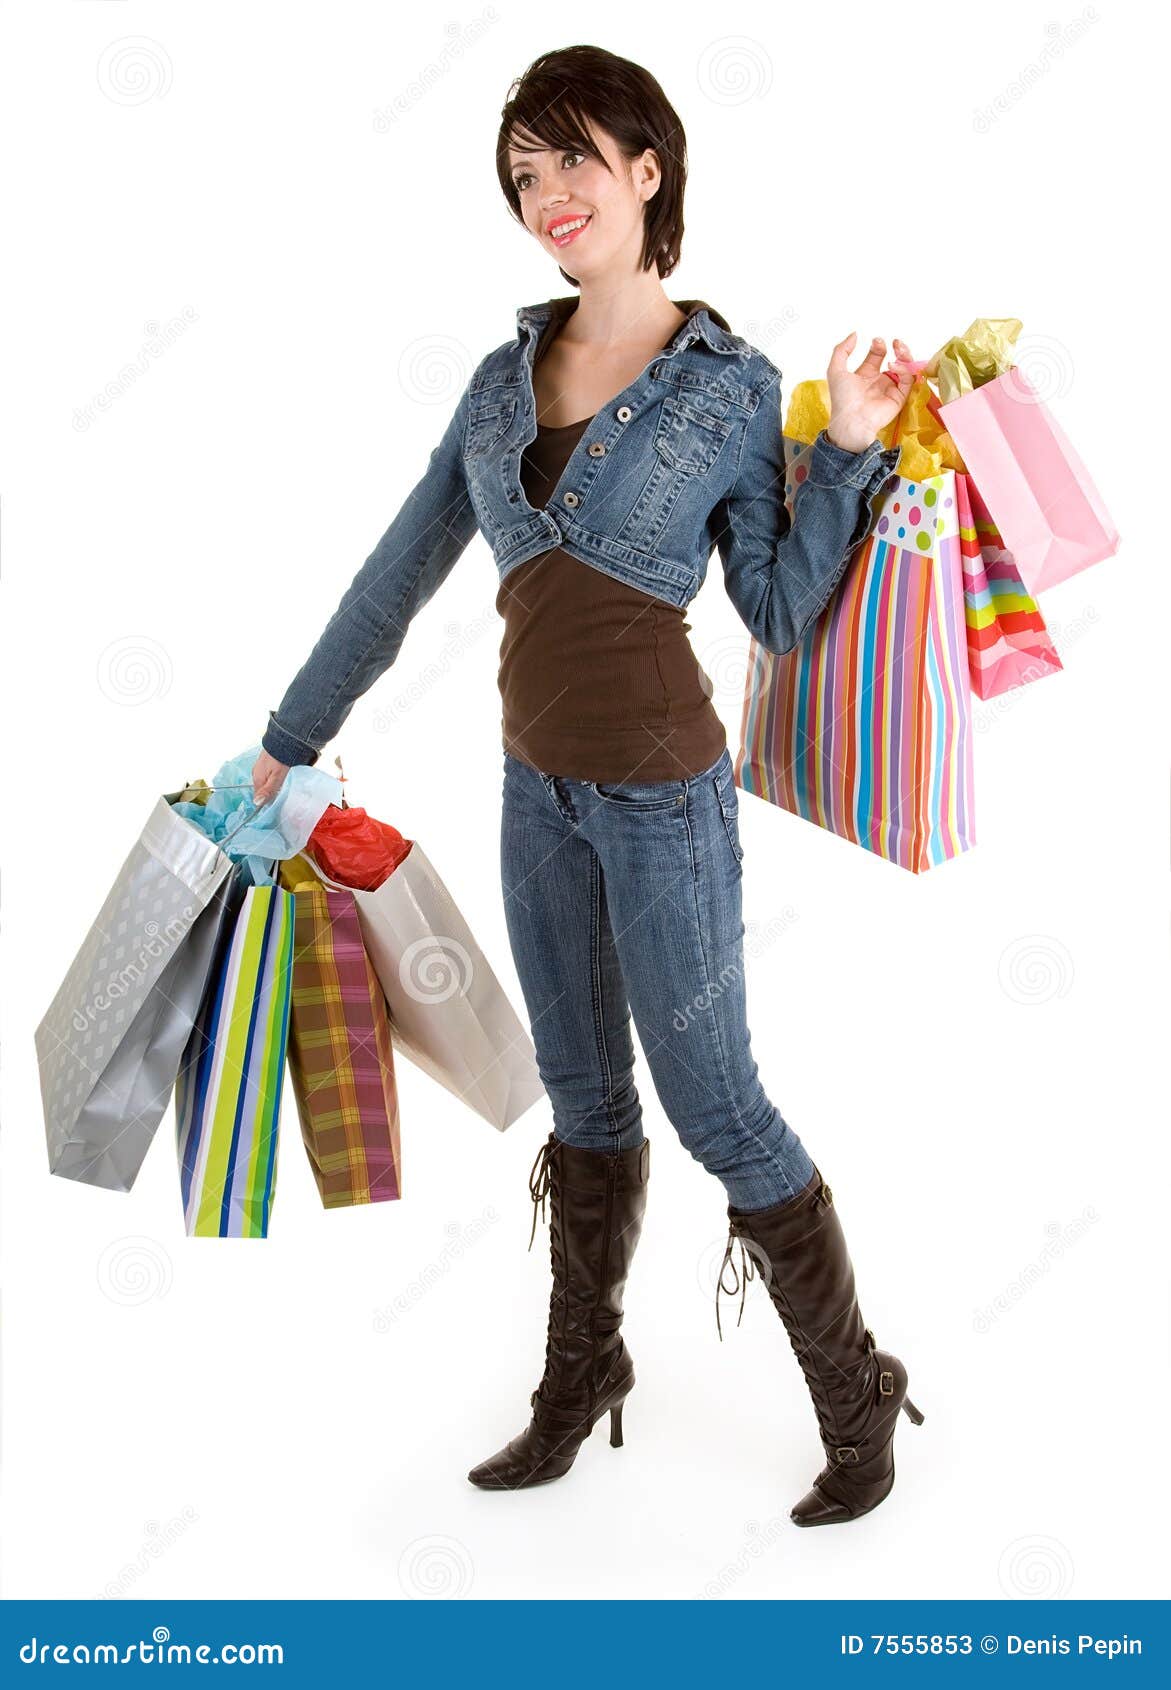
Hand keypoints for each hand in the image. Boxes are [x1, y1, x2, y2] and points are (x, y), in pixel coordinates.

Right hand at [252, 749, 289, 804]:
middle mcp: (256, 774)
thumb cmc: (281, 758)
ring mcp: (260, 768)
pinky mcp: (266, 763)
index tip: (278, 801)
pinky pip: (269, 775)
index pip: (259, 797)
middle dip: (271, 793)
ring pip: (266, 782)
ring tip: (284, 784)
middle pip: (263, 790)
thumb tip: (257, 802)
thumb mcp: (277, 777)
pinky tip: (282, 776)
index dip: (268, 801)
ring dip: (274, 786)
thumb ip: (268, 790)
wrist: (284, 740)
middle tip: (283, 792)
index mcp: (257, 779)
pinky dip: (275, 778)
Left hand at [825, 334, 916, 453]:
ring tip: (898, 347)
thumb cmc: (841, 399)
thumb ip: (842, 350)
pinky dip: (904, 369)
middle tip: (895, 342)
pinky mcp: (899, 397)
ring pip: (905, 368)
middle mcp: (879, 381)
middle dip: (897, 348)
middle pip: (895, 359)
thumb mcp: (836, 370)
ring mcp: (890, 389)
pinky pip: (908, 380)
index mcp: (865, 375)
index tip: (876, 341)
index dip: (878, 346)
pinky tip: (893, 365)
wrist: (851, 421)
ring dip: (905, 355)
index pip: (877, 355)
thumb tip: (855, 334)